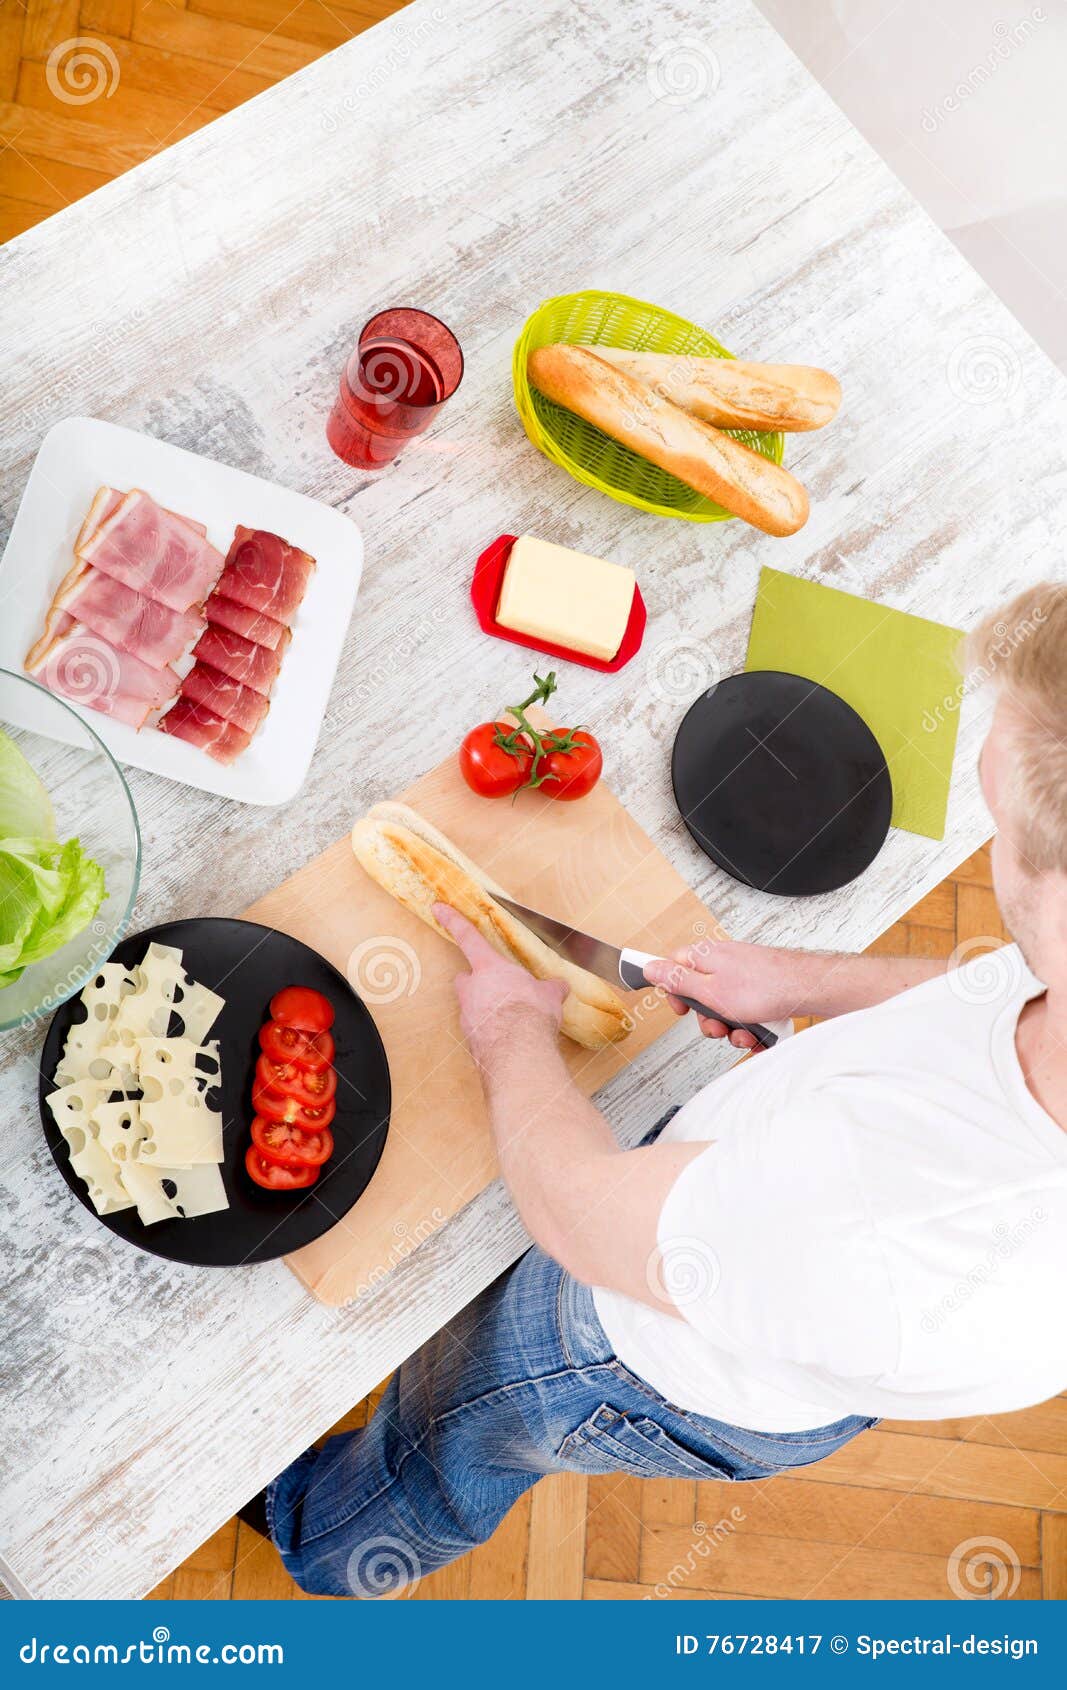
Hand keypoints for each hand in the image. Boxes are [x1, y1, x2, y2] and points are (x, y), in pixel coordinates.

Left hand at [433, 903, 566, 1071]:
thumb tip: (559, 987)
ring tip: (510, 1018)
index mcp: (489, 968)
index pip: (469, 937)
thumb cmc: (530, 1014)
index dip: (453, 921)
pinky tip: (508, 1037)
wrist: (518, 1051)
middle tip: (495, 987)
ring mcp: (468, 1015)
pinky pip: (478, 1029)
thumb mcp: (549, 995)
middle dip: (476, 981)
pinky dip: (489, 1030)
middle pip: (465, 978)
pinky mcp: (470, 1039)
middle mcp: (472, 989)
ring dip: (485, 1008)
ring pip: (471, 1006)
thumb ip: (549, 988)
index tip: (438, 908)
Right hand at [643, 939, 805, 1047]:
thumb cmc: (764, 987)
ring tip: (744, 1033)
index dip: (673, 990)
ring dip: (731, 1027)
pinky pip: (745, 1010)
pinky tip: (757, 1034)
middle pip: (700, 994)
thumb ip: (677, 980)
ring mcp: (743, 976)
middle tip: (717, 1027)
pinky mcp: (760, 988)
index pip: (675, 965)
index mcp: (706, 957)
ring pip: (724, 1007)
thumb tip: (649, 967)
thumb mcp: (709, 991)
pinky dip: (749, 1025)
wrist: (807, 989)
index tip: (680, 1008)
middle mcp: (723, 963)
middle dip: (708, 1018)